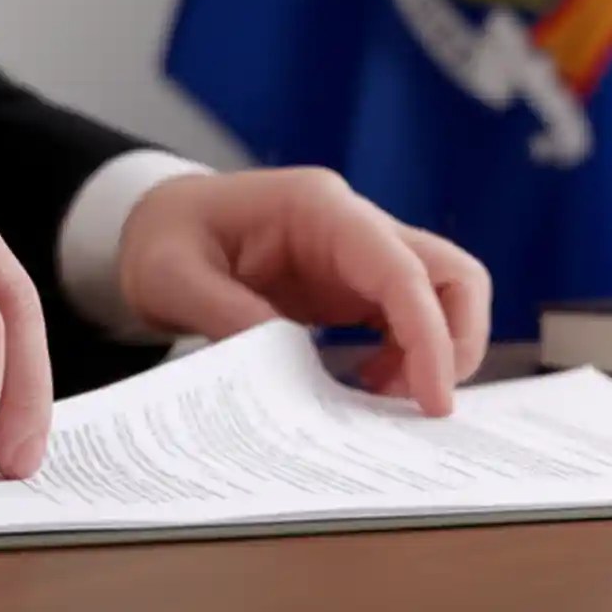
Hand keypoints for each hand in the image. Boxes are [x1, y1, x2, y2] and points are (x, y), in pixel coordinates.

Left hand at [117, 167, 491, 415]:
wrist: (155, 228)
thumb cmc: (163, 240)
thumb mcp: (173, 277)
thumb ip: (228, 317)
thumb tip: (284, 369)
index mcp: (318, 208)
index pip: (401, 269)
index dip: (430, 334)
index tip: (433, 399)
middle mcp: (354, 226)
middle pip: (452, 273)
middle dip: (456, 341)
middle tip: (418, 403)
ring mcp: (360, 257)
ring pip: (441, 297)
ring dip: (433, 353)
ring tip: (380, 399)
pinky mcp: (354, 289)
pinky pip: (408, 322)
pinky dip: (407, 360)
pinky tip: (366, 389)